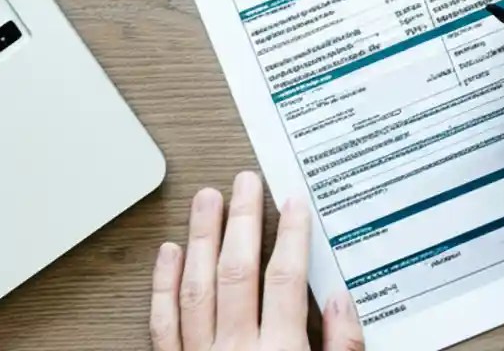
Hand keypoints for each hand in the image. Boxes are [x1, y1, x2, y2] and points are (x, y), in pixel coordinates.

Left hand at [149, 173, 365, 350]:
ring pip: (196, 286)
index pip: (284, 279)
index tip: (293, 203)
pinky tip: (169, 253)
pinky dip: (164, 284)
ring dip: (202, 238)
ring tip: (206, 200)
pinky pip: (163, 323)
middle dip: (243, 220)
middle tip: (245, 181)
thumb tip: (340, 303)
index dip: (290, 235)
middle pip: (238, 271)